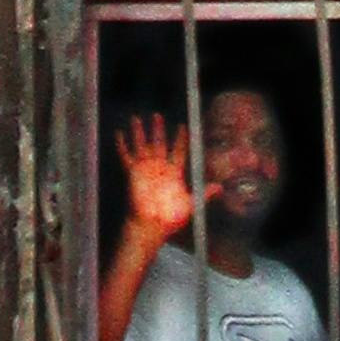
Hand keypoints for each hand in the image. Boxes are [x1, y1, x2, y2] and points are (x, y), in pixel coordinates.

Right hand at [113, 113, 195, 240]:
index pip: (178, 151)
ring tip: (136, 118)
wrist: (152, 225)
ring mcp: (146, 169)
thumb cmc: (171, 217)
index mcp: (174, 173)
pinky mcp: (133, 173)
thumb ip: (204, 193)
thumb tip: (220, 187)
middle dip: (158, 129)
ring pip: (142, 145)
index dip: (180, 139)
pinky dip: (122, 145)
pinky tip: (119, 134)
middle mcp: (159, 168)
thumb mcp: (191, 203)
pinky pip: (126, 156)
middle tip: (157, 115)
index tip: (183, 127)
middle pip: (159, 143)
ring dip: (139, 132)